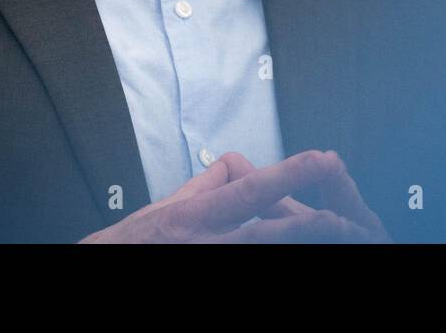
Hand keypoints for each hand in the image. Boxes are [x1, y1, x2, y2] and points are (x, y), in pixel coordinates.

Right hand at [78, 149, 374, 242]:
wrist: (102, 267)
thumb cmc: (134, 242)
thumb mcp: (169, 205)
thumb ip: (209, 185)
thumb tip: (240, 165)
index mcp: (195, 216)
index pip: (250, 191)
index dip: (289, 174)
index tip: (320, 159)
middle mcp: (205, 244)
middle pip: (269, 233)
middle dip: (309, 223)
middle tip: (343, 215)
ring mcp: (210, 266)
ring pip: (264, 253)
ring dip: (295, 243)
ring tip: (332, 231)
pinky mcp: (210, 286)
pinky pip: (251, 266)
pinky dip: (275, 257)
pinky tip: (294, 247)